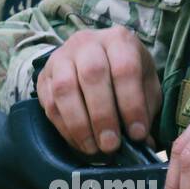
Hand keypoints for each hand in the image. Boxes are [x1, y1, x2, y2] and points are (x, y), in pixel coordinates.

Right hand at [36, 26, 161, 155]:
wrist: (95, 59)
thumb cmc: (125, 76)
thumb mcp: (145, 85)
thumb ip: (145, 109)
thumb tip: (142, 143)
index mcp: (119, 40)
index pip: (124, 69)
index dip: (131, 104)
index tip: (137, 134)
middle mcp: (87, 42)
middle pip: (92, 75)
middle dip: (102, 115)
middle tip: (111, 145)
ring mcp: (61, 57)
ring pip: (65, 88)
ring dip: (79, 124)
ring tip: (93, 148)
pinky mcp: (44, 75)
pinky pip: (49, 102)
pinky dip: (64, 127)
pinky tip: (79, 142)